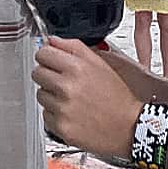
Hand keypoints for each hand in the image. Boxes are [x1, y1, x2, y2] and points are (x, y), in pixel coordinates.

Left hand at [32, 37, 141, 158]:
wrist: (130, 128)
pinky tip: (72, 113)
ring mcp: (62, 108)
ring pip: (40, 94)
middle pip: (37, 73)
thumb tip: (52, 41)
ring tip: (71, 99)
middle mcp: (67, 87)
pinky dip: (55, 114)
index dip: (47, 56)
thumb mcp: (101, 64)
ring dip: (51, 96)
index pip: (43, 53)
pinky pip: (46, 115)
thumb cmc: (118, 97)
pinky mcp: (61, 127)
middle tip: (63, 81)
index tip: (51, 61)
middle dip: (47, 75)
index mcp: (77, 68)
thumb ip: (74, 47)